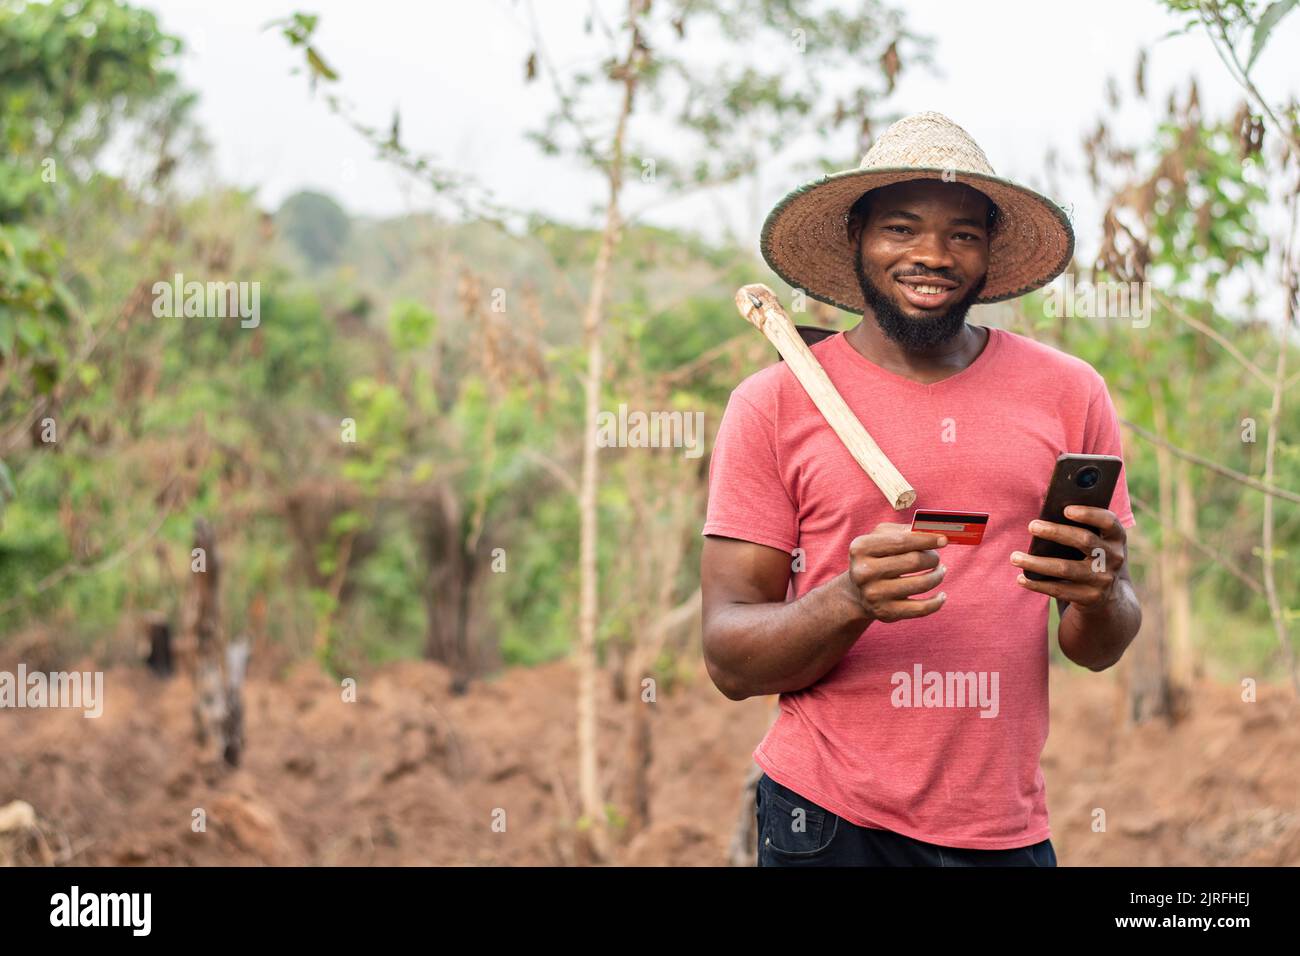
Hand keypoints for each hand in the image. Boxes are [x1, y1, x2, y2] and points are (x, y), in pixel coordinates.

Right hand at [846, 522, 948, 622]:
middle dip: (932, 558)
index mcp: (861, 548)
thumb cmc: (876, 557)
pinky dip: (937, 602)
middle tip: (936, 558)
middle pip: (913, 561)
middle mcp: (864, 572)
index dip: (926, 539)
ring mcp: (874, 595)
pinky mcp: (885, 612)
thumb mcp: (881, 538)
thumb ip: (904, 531)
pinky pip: (921, 608)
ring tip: (939, 572)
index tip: (944, 539)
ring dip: (937, 576)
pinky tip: (941, 596)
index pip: (901, 541)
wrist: (857, 592)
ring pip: (921, 584)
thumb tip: (933, 532)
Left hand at [1010, 506, 1126, 613]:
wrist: (1109, 598)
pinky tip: (1021, 578)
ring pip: (1066, 568)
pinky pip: (1059, 590)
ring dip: (1037, 562)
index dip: (1089, 514)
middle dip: (1055, 532)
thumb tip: (1045, 514)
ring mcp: (1104, 580)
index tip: (1066, 509)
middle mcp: (1114, 558)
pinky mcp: (1091, 598)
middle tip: (1032, 525)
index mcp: (1116, 538)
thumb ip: (1080, 527)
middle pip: (1085, 541)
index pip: (1109, 521)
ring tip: (1015, 557)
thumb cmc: (1091, 558)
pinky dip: (1037, 584)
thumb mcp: (1096, 542)